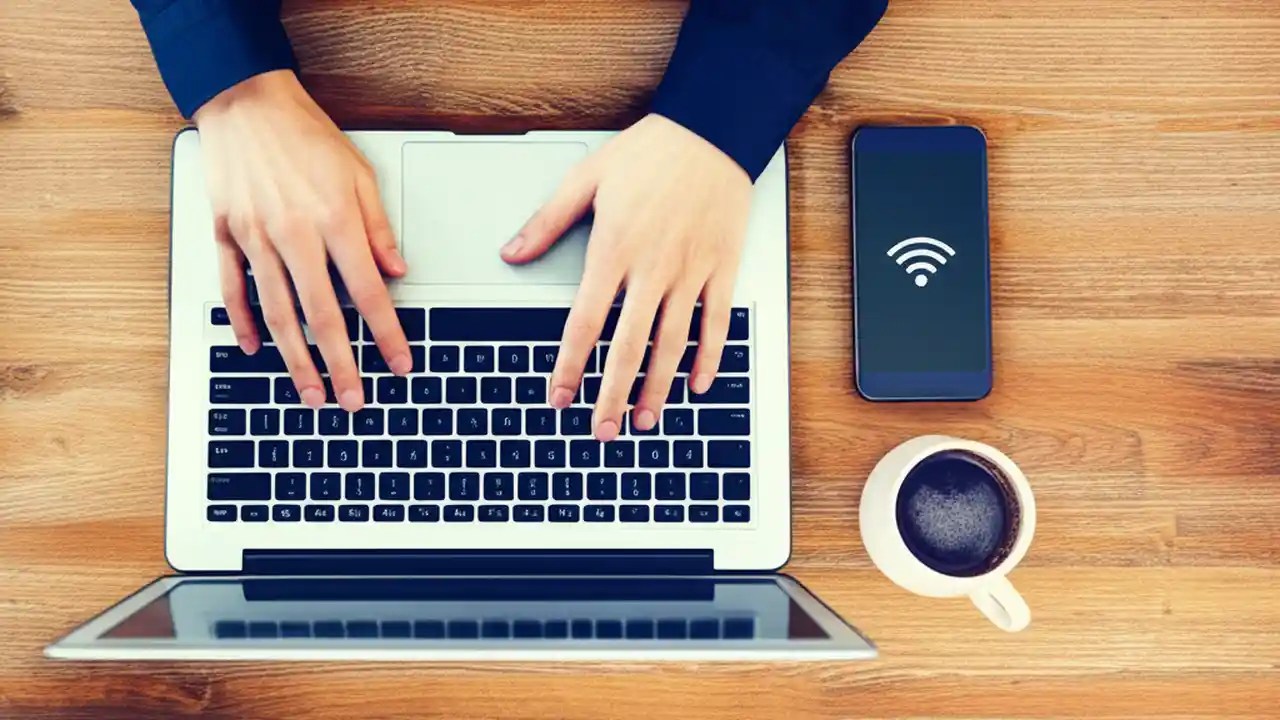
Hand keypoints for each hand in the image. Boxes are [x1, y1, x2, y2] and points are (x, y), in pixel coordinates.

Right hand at [195, 70, 408, 411]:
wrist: (245, 102)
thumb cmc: (305, 135)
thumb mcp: (358, 175)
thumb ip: (378, 229)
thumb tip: (397, 273)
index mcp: (334, 221)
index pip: (368, 293)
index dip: (387, 335)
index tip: (398, 365)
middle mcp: (294, 235)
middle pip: (322, 316)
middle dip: (341, 365)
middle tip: (353, 401)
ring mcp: (255, 238)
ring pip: (277, 313)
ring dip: (296, 359)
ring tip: (310, 393)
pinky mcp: (226, 235)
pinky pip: (233, 289)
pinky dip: (244, 323)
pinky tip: (255, 349)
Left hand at [502, 114, 751, 440]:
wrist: (712, 129)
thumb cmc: (651, 151)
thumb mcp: (587, 178)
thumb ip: (547, 221)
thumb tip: (511, 253)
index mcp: (613, 250)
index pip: (585, 324)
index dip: (570, 367)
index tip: (559, 398)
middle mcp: (653, 269)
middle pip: (629, 347)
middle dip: (613, 395)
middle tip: (602, 431)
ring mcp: (691, 272)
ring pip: (672, 344)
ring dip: (658, 388)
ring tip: (646, 420)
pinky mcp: (723, 269)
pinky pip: (716, 323)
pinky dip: (708, 358)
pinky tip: (697, 385)